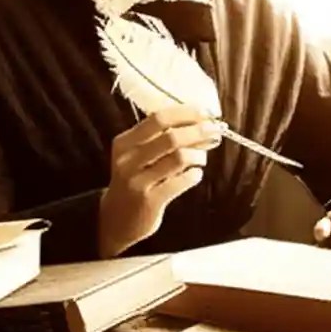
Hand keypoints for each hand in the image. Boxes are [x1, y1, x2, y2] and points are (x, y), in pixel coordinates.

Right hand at [98, 106, 222, 257]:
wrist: (115, 219)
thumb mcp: (136, 156)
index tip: (206, 112)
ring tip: (201, 158)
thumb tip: (200, 122)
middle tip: (215, 131)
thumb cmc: (134, 180)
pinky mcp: (150, 201)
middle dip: (199, 131)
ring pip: (179, 158)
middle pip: (171, 136)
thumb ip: (159, 138)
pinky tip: (194, 175)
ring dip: (198, 155)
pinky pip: (182, 181)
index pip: (158, 119)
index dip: (186, 113)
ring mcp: (138, 181)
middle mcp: (128, 160)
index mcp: (124, 142)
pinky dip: (195, 175)